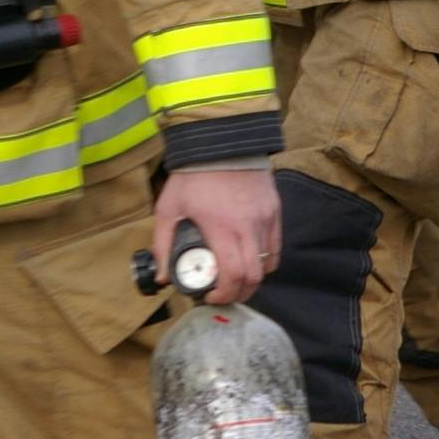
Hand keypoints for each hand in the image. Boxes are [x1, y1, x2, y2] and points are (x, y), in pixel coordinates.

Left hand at [151, 164, 281, 305]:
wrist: (220, 141)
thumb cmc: (192, 175)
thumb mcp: (168, 208)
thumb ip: (162, 244)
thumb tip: (163, 275)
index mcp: (222, 228)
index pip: (233, 275)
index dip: (225, 294)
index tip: (212, 297)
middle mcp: (248, 227)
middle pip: (255, 277)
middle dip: (240, 293)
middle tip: (225, 294)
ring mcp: (265, 219)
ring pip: (268, 264)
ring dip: (253, 278)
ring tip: (236, 277)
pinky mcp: (275, 211)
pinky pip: (276, 246)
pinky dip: (265, 260)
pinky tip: (250, 258)